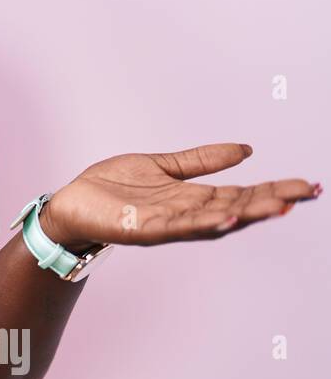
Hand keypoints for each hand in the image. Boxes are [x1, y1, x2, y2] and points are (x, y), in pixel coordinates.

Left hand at [38, 142, 319, 247]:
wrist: (72, 202)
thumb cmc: (114, 187)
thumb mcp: (164, 166)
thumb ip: (202, 160)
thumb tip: (246, 150)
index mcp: (192, 197)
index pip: (242, 194)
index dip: (274, 189)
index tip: (308, 186)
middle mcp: (185, 213)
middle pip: (236, 208)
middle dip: (270, 202)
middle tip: (304, 194)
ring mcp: (166, 223)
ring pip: (213, 221)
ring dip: (245, 215)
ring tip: (276, 207)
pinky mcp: (142, 228)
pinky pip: (178, 228)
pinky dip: (203, 224)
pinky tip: (226, 219)